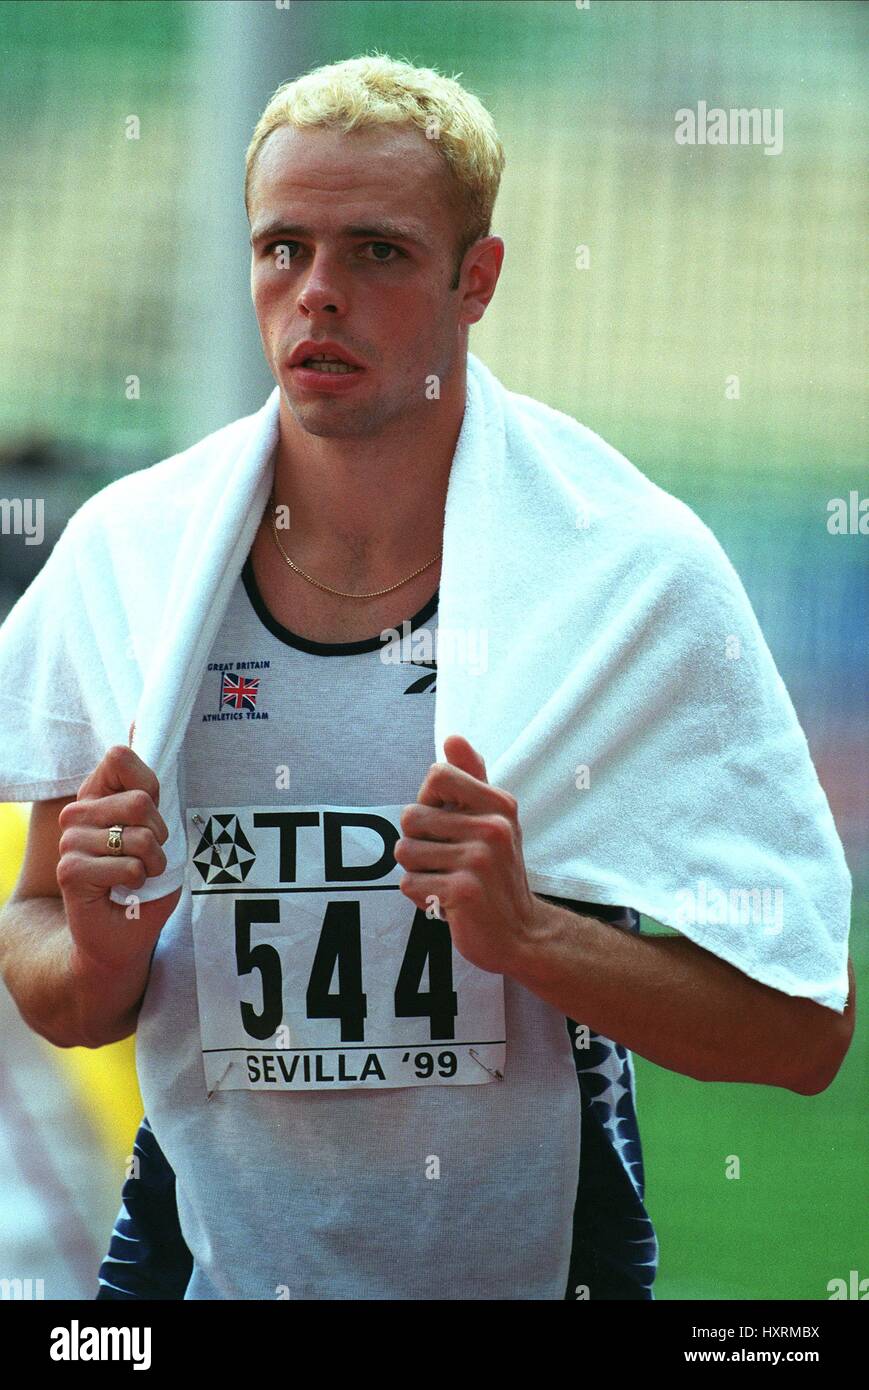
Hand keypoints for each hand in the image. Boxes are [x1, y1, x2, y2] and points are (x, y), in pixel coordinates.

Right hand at [57, 743, 180, 974]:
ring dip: (152, 863)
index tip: (150, 816)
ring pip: (138, 836)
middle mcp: (80, 811)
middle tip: (149, 855)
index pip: (121, 757)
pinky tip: (124, 891)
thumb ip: (147, 781)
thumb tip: (137, 721)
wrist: (121, 935)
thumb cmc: (143, 881)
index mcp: (98, 793)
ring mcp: (71, 839)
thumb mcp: (157, 827)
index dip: (149, 786)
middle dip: (160, 834)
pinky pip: (126, 866)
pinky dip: (138, 882)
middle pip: (141, 799)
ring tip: (139, 875)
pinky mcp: (70, 869)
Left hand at [394, 734, 540, 974]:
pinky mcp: (463, 892)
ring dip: (418, 871)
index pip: (437, 775)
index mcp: (498, 804)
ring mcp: (479, 860)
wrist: (521, 934)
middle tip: (447, 862)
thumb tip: (453, 738)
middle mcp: (492, 827)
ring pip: (405, 852)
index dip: (429, 800)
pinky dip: (420, 897)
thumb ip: (472, 778)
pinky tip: (447, 902)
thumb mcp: (494, 821)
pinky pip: (409, 883)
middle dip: (418, 843)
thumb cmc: (499, 874)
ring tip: (447, 881)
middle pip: (411, 816)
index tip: (446, 823)